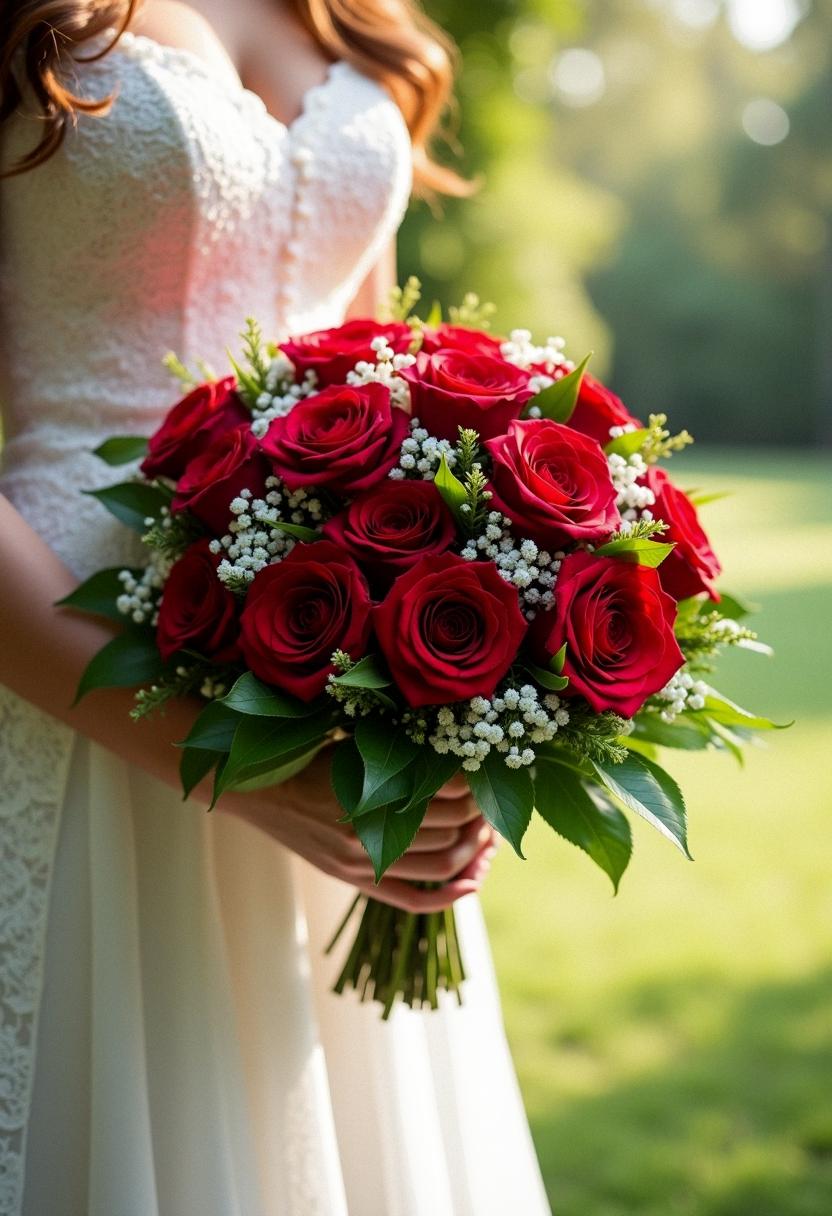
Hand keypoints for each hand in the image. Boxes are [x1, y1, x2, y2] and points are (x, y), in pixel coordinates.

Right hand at [221, 752, 497, 912]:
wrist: (258, 791)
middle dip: (481, 815)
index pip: (449, 794)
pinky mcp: (354, 880)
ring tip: (485, 832)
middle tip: (492, 800)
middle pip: (452, 829)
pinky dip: (450, 896)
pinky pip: (413, 899)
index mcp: (371, 790)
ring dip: (474, 849)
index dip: (476, 785)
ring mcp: (361, 862)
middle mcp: (368, 832)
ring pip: (442, 864)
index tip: (486, 771)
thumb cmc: (310, 756)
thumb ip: (400, 755)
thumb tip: (458, 753)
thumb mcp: (355, 747)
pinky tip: (473, 882)